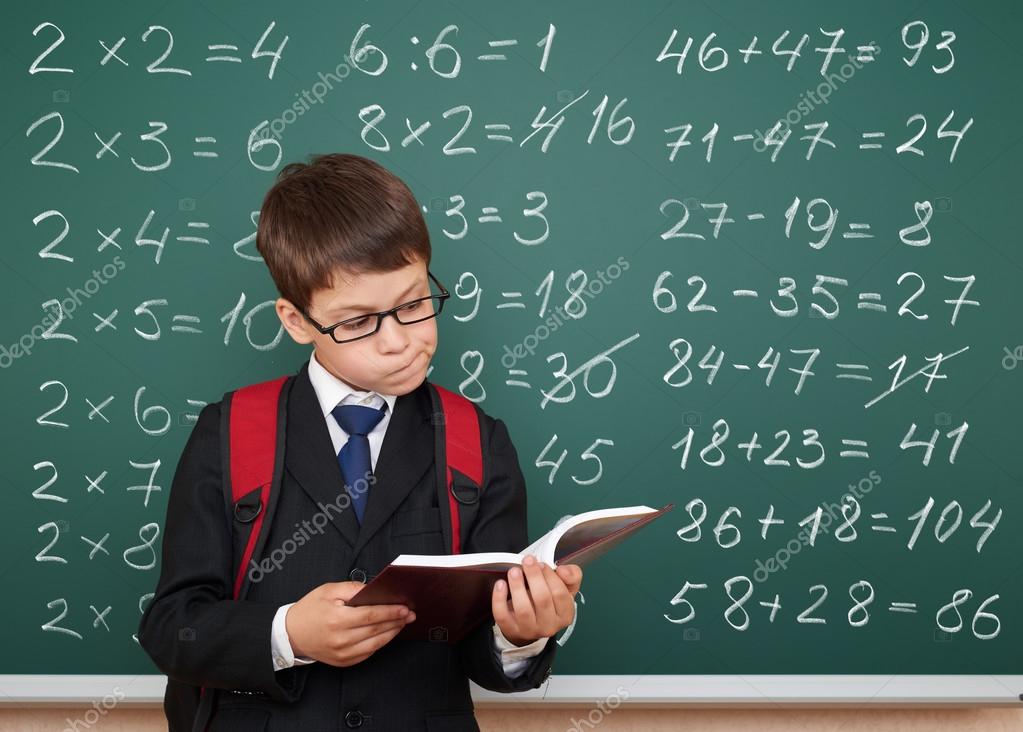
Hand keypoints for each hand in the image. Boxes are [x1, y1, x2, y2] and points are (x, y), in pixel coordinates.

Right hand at [286, 581, 414, 666]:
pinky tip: (387, 633)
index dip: (391, 612)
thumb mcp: (328, 590)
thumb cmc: (309, 609)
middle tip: (410, 614)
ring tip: (402, 623)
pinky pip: (368, 653)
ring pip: (376, 643)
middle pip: (376, 630)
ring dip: (392, 633)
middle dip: (396, 621)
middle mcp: (341, 639)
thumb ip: (353, 589)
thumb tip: (375, 590)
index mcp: (337, 620)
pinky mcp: (343, 662)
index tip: (405, 608)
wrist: (290, 634)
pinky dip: (380, 643)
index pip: (371, 615)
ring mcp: (342, 654)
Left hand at [492, 555, 582, 645]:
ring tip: (514, 571)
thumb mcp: (566, 589)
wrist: (531, 625)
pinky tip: (501, 584)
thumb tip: (562, 570)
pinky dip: (499, 599)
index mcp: (565, 614)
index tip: (541, 563)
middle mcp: (549, 625)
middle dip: (534, 577)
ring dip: (517, 586)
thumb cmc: (549, 602)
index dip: (550, 576)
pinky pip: (503, 616)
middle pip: (542, 600)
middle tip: (527, 560)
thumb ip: (571, 575)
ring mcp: (529, 630)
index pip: (560, 594)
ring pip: (523, 609)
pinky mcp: (511, 629)